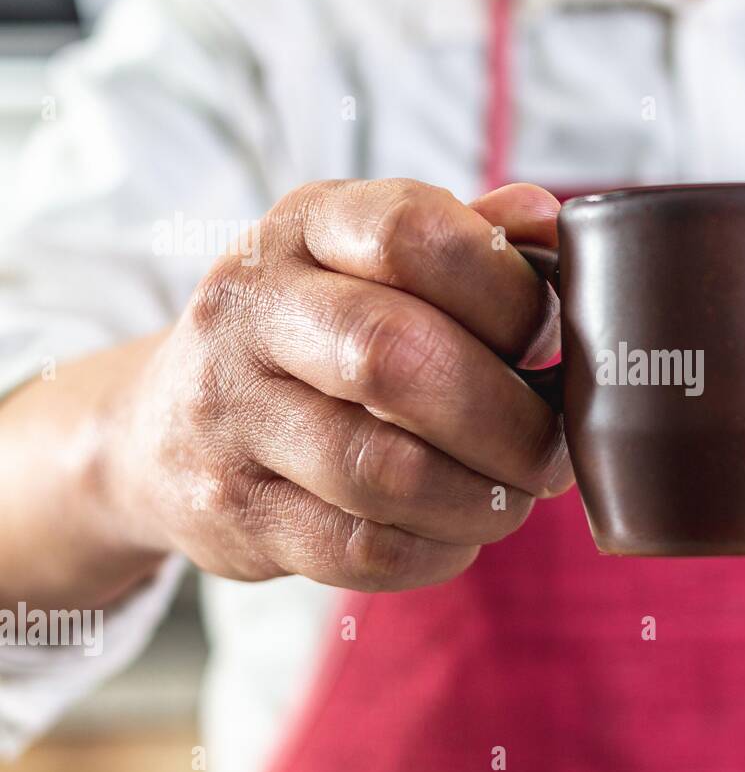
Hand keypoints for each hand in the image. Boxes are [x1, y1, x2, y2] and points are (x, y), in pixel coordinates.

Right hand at [102, 179, 572, 590]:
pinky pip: (359, 548)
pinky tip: (458, 534)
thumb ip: (465, 238)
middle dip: (507, 419)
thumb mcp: (369, 261)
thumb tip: (549, 221)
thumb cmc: (312, 334)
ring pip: (382, 471)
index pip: (411, 233)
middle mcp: (248, 307)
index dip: (508, 292)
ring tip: (517, 496)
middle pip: (394, 357)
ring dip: (481, 498)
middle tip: (552, 449)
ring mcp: (226, 413)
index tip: (551, 341)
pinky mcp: (228, 509)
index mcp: (303, 227)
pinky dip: (436, 551)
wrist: (164, 426)